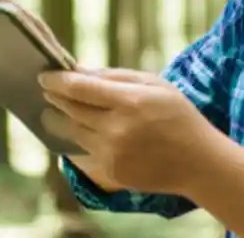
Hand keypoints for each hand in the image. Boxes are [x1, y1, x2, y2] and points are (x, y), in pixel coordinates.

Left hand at [39, 68, 217, 195]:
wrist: (199, 162)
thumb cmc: (178, 115)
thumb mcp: (154, 84)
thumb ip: (116, 77)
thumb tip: (81, 71)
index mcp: (129, 102)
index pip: (81, 88)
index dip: (58, 81)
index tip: (44, 76)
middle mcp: (117, 129)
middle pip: (72, 110)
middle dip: (56, 99)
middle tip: (47, 90)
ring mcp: (112, 154)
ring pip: (74, 133)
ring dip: (61, 120)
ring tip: (54, 111)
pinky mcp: (111, 172)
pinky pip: (85, 153)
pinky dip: (79, 140)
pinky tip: (78, 131)